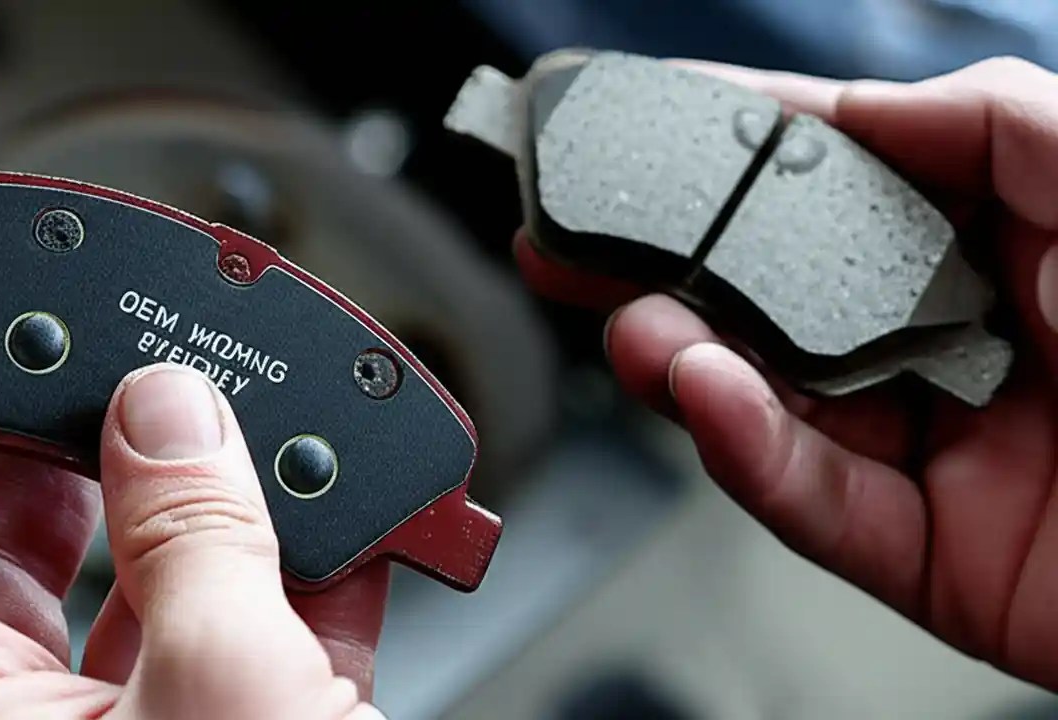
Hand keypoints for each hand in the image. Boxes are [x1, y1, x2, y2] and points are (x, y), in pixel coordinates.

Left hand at [0, 315, 388, 718]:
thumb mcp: (218, 692)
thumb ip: (194, 537)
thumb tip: (171, 415)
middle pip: (12, 534)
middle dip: (78, 430)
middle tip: (118, 349)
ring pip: (140, 582)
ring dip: (214, 502)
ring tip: (261, 428)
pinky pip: (241, 638)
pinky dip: (301, 579)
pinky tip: (354, 526)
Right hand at [518, 56, 1057, 689]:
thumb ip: (992, 125)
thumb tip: (863, 110)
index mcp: (1003, 252)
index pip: (839, 192)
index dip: (736, 155)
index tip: (645, 129)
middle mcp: (961, 348)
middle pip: (780, 307)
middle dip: (668, 270)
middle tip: (576, 241)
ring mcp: (943, 455)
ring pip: (780, 409)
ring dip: (688, 364)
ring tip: (631, 323)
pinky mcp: (933, 559)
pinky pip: (819, 504)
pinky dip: (750, 451)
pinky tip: (705, 397)